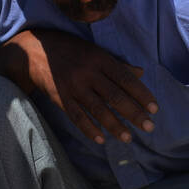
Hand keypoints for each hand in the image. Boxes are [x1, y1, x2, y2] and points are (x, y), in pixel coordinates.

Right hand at [0, 29, 157, 144]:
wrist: (34, 51)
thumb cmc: (69, 49)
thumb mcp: (94, 51)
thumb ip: (117, 64)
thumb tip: (141, 73)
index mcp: (99, 59)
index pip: (125, 79)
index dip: (141, 94)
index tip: (154, 109)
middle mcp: (87, 72)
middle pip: (115, 96)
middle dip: (134, 113)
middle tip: (149, 127)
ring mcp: (73, 86)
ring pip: (97, 109)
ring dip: (114, 125)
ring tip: (128, 137)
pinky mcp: (60, 97)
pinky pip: (76, 116)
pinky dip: (89, 128)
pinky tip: (101, 138)